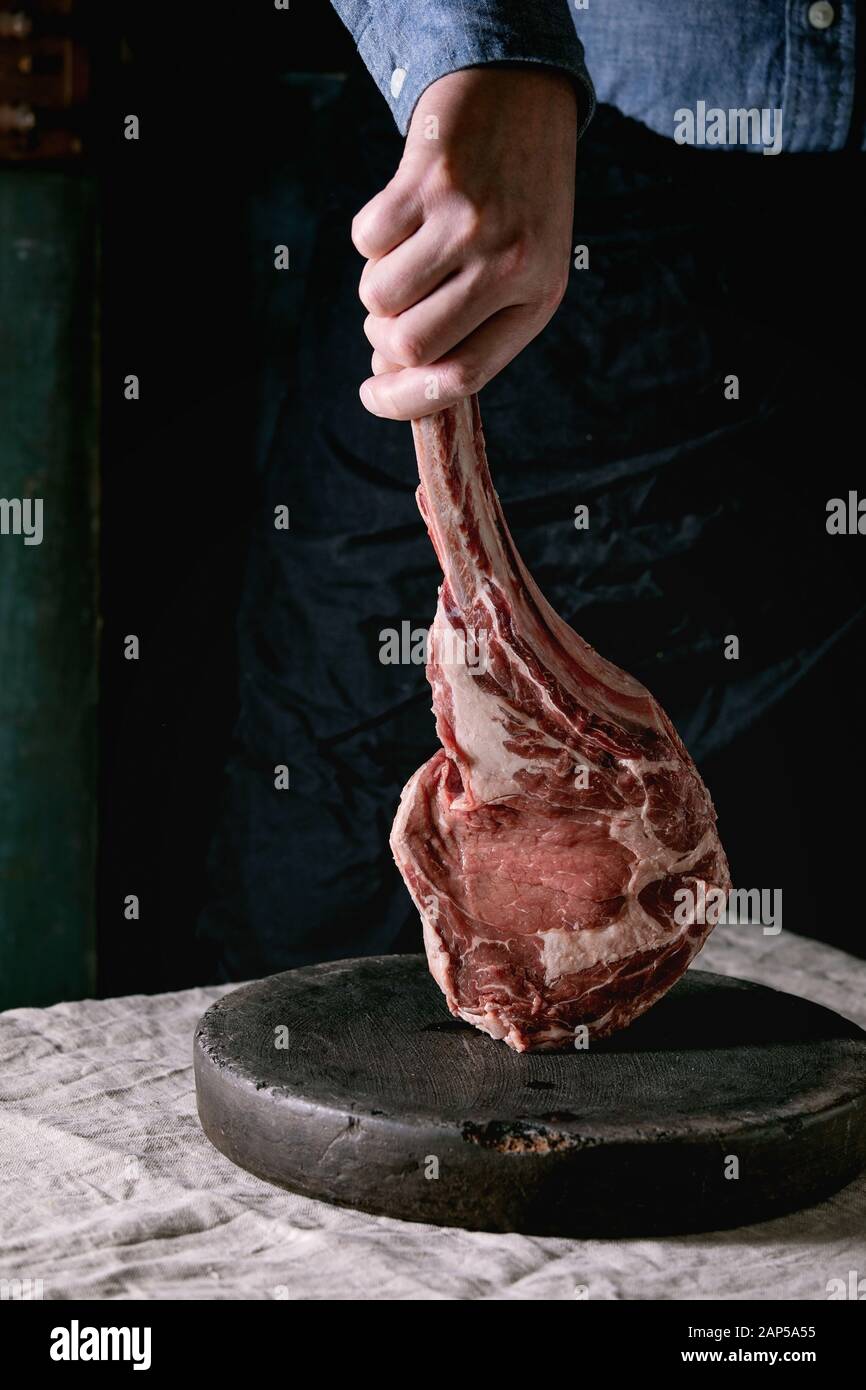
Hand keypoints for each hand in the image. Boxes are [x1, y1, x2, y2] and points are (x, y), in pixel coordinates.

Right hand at [351, 67, 578, 419]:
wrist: (523, 96)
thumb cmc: (517, 201)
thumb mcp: (520, 270)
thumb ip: (468, 328)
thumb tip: (387, 376)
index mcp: (536, 299)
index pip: (461, 377)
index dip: (406, 400)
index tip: (372, 396)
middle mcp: (509, 264)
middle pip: (409, 345)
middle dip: (382, 339)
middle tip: (390, 315)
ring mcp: (468, 220)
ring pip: (378, 297)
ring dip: (375, 286)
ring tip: (408, 254)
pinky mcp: (430, 178)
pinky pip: (366, 240)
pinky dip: (372, 236)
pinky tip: (407, 211)